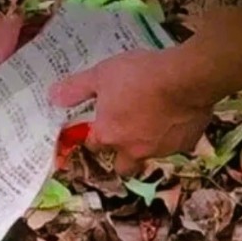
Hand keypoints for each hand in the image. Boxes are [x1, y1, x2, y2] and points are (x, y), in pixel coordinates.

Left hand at [49, 48, 212, 174]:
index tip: (98, 124)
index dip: (94, 134)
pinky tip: (179, 117)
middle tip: (126, 135)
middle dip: (120, 156)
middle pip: (122, 166)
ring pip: (151, 156)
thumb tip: (53, 96)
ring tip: (155, 122)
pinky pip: (179, 144)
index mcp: (108, 136)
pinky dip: (176, 135)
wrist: (188, 76)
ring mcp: (161, 149)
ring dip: (149, 145)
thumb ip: (77, 88)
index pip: (92, 145)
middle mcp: (132, 150)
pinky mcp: (187, 142)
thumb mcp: (102, 74)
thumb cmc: (140, 75)